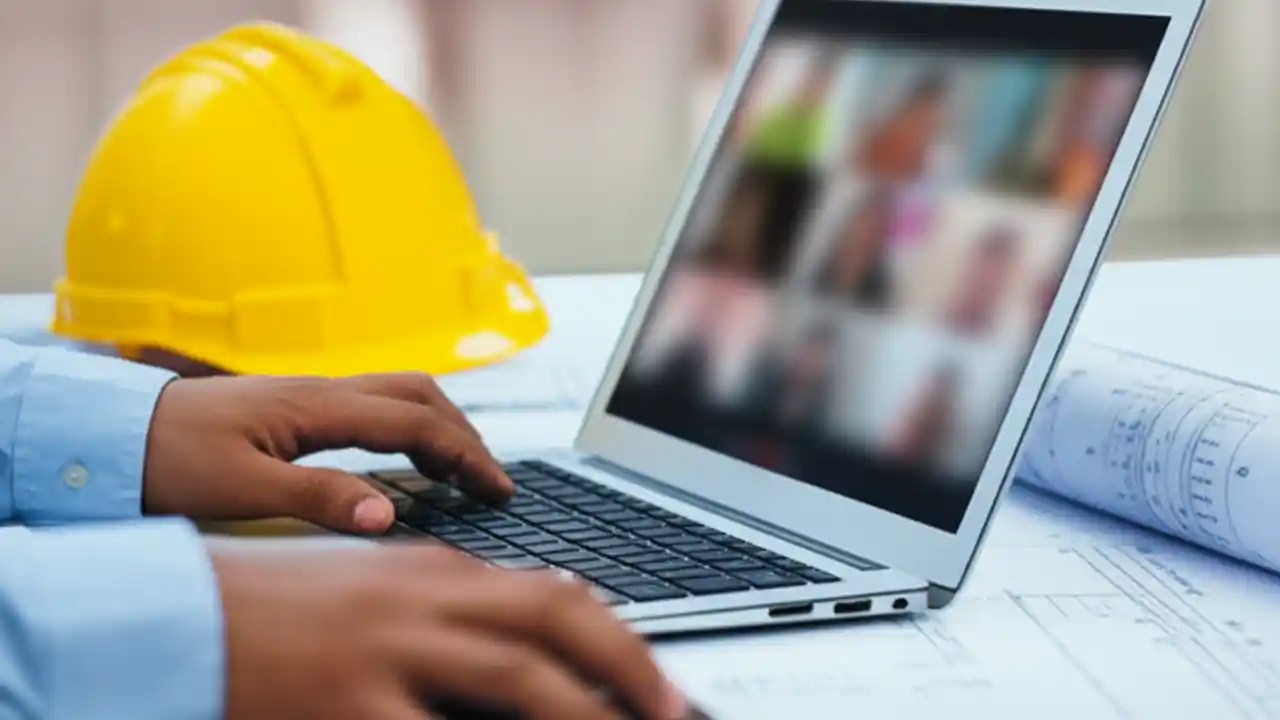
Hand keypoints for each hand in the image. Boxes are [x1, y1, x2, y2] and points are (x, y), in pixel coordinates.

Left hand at [143, 373, 512, 533]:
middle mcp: (322, 390)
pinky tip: (402, 453)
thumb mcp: (241, 489)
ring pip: (397, 392)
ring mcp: (309, 393)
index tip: (498, 489)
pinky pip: (372, 402)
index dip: (465, 455)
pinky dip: (408, 422)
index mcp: (318, 407)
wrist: (112, 431)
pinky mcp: (296, 405)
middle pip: (418, 394)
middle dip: (465, 433)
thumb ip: (318, 498)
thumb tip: (389, 514)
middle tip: (491, 479)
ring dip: (439, 422)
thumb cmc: (168, 457)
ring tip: (460, 467)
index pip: (415, 424)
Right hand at [212, 544, 687, 719]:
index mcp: (434, 570)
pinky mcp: (348, 702)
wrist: (175, 617)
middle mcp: (423, 597)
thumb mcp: (373, 588)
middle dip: (629, 663)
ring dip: (585, 712)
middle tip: (669, 706)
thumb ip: (446, 607)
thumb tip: (522, 639)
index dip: (614, 634)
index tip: (647, 672)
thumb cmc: (275, 606)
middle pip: (556, 620)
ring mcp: (387, 649)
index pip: (551, 592)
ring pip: (519, 677)